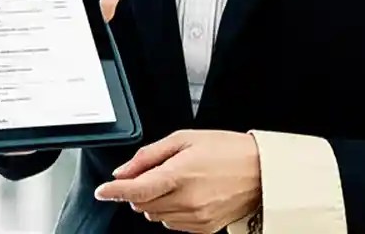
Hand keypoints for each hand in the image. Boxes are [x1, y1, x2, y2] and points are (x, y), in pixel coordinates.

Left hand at [94, 130, 260, 232]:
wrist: (262, 172)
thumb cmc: (227, 150)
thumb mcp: (184, 139)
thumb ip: (149, 156)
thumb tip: (123, 171)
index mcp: (179, 175)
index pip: (136, 190)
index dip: (114, 191)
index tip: (102, 191)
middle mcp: (186, 200)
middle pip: (141, 205)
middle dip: (138, 191)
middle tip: (153, 174)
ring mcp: (196, 218)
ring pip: (155, 216)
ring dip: (154, 202)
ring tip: (175, 182)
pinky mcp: (204, 228)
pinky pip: (172, 225)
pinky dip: (170, 211)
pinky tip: (184, 195)